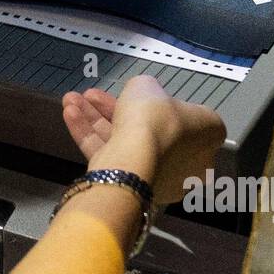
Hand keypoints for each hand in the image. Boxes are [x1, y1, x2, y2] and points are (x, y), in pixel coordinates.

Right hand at [62, 75, 225, 203]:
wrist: (137, 159)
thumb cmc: (156, 119)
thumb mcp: (148, 86)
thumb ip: (145, 89)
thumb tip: (144, 97)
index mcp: (205, 137)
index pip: (183, 117)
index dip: (156, 102)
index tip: (136, 93)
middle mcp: (186, 161)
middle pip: (144, 128)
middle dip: (111, 107)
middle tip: (90, 94)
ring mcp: (157, 177)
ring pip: (121, 141)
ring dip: (93, 118)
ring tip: (70, 99)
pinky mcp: (131, 187)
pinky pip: (111, 155)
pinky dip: (88, 134)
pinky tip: (68, 113)